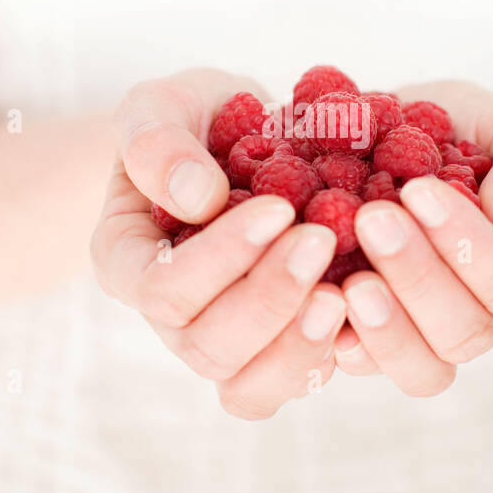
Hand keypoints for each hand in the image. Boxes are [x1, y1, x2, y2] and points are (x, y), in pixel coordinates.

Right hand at [91, 69, 344, 419]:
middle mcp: (171, 319)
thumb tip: (198, 198)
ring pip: (250, 387)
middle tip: (322, 241)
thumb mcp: (160, 105)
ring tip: (347, 293)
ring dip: (299, 344)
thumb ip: (157, 142)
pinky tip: (366, 304)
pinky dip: (334, 351)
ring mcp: (226, 341)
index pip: (162, 289)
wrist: (235, 137)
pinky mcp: (278, 346)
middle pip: (208, 348)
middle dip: (268, 299)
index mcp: (127, 262)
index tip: (278, 208)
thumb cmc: (190, 120)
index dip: (221, 259)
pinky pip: (296, 379)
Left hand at [334, 81, 492, 395]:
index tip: (417, 190)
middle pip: (467, 333)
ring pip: (424, 371)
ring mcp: (426, 337)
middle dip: (418, 278)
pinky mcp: (370, 341)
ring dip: (386, 327)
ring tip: (347, 281)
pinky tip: (313, 304)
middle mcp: (483, 315)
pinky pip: (361, 367)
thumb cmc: (458, 132)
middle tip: (371, 221)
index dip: (469, 245)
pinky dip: (334, 342)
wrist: (391, 140)